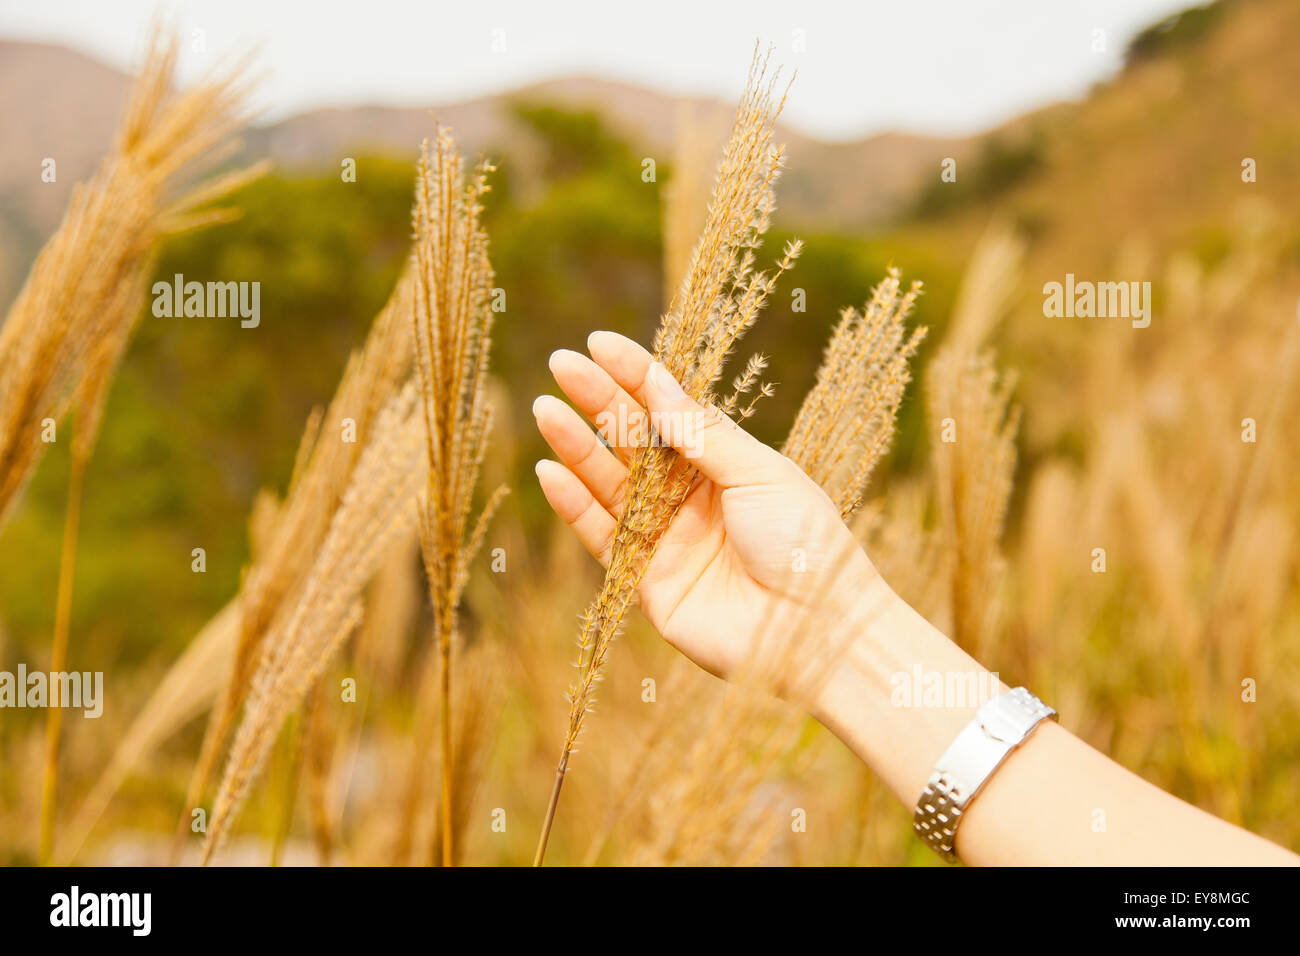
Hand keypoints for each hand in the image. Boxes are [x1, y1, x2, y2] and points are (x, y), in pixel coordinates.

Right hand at [532, 330, 886, 684]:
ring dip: (577, 447)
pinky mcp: (646, 581)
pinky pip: (603, 537)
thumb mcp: (761, 474)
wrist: (816, 630)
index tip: (599, 344)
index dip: (636, 376)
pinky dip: (575, 506)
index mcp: (727, 463)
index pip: (671, 409)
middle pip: (634, 440)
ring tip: (546, 409)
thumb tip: (659, 391)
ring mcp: (667, 537)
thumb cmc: (806, 544)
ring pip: (610, 483)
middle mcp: (692, 496)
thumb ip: (705, 436)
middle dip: (598, 402)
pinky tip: (550, 472)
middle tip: (561, 365)